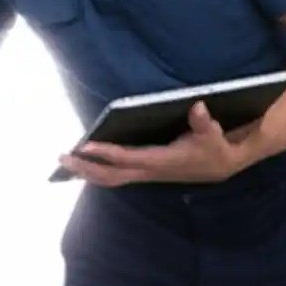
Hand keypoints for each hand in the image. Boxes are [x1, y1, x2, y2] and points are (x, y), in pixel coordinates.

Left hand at [59, 102, 253, 186]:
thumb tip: (198, 106)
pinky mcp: (145, 172)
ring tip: (65, 162)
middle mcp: (149, 171)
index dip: (106, 153)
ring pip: (111, 179)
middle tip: (62, 157)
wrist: (222, 165)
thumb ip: (204, 123)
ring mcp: (146, 174)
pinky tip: (83, 165)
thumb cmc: (215, 147)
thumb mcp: (213, 134)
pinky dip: (97, 172)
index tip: (85, 146)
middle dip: (86, 167)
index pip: (127, 158)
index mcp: (161, 161)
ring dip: (88, 172)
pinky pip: (116, 175)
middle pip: (111, 175)